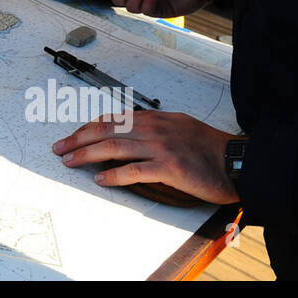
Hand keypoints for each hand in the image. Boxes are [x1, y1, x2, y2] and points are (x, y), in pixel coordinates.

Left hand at [52, 110, 238, 204]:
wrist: (237, 160)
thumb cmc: (209, 148)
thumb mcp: (178, 127)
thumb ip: (153, 129)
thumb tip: (127, 136)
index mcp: (154, 118)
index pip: (112, 119)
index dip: (88, 128)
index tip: (72, 136)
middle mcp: (154, 128)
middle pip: (106, 130)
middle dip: (78, 139)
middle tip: (60, 148)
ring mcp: (161, 146)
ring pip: (114, 146)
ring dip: (87, 154)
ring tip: (70, 162)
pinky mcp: (170, 166)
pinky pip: (135, 170)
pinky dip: (114, 174)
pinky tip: (101, 179)